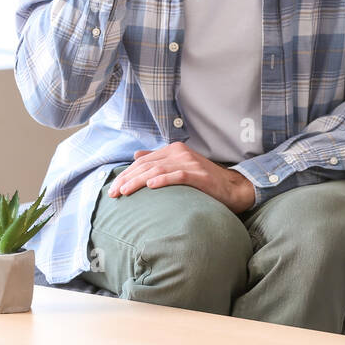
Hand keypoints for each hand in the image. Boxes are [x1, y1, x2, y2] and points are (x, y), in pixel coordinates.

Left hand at [108, 141, 256, 212]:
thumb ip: (159, 160)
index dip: (126, 173)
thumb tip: (136, 155)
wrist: (232, 188)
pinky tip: (151, 186)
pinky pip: (178, 176)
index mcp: (174, 150)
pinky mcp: (199, 175)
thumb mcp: (180, 167)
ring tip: (125, 191)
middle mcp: (180, 153)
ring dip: (138, 181)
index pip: (143, 161)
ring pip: (157, 170)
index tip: (113, 188)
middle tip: (113, 193)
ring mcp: (190, 163)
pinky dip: (163, 180)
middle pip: (147, 165)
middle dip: (127, 179)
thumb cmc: (204, 181)